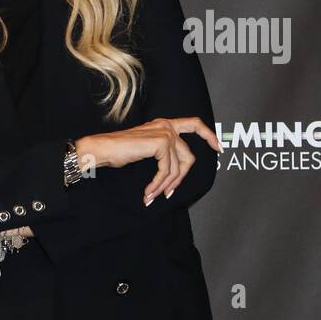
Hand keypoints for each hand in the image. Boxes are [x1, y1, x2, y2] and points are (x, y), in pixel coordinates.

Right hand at [76, 117, 220, 204]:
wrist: (102, 149)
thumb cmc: (117, 150)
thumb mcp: (145, 148)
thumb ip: (162, 152)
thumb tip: (176, 173)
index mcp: (164, 124)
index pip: (194, 124)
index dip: (209, 135)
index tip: (218, 147)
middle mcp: (167, 126)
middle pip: (188, 156)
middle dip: (179, 178)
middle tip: (168, 193)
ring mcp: (165, 133)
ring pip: (176, 168)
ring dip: (165, 186)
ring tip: (152, 195)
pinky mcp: (161, 143)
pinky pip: (166, 171)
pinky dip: (158, 184)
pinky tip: (148, 192)